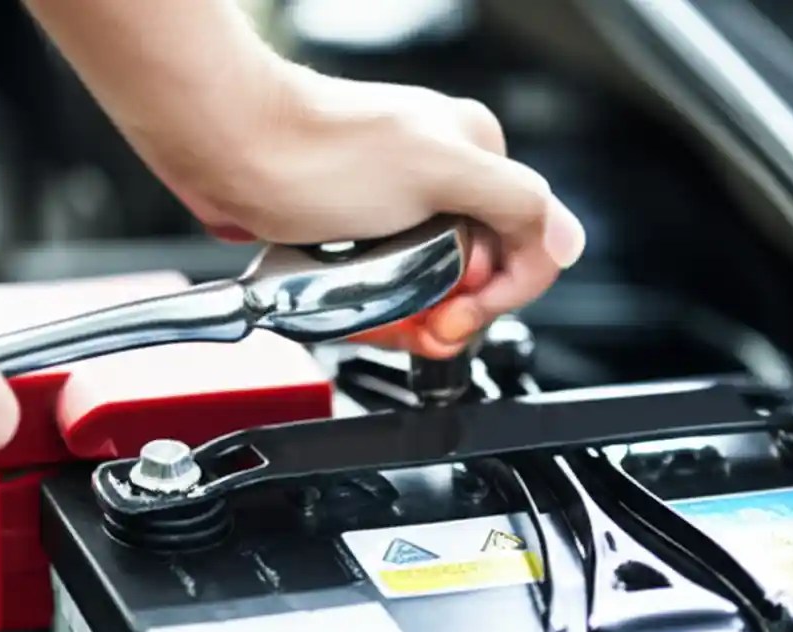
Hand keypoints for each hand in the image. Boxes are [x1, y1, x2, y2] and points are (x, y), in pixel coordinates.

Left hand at [158, 65, 585, 357]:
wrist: (226, 147)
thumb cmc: (313, 151)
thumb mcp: (436, 173)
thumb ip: (515, 202)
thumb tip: (566, 242)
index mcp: (476, 154)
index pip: (528, 244)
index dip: (499, 295)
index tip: (456, 314)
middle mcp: (443, 177)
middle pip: (478, 272)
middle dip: (447, 310)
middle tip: (417, 322)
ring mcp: (400, 204)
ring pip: (430, 283)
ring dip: (409, 314)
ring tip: (379, 318)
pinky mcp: (358, 227)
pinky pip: (386, 282)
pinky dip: (376, 304)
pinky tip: (355, 307)